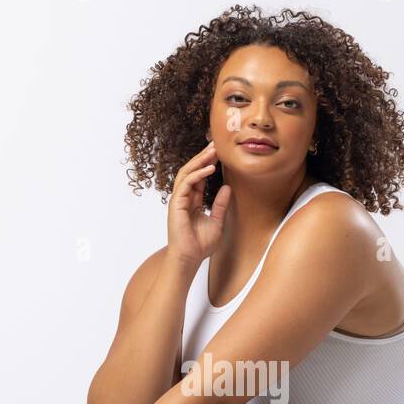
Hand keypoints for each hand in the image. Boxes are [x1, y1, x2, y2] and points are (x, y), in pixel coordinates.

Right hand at [166, 140, 230, 266]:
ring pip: (186, 173)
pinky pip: (185, 184)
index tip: (219, 154)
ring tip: (212, 151)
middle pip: (191, 171)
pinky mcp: (175, 204)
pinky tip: (209, 169)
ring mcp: (178, 200)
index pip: (198, 177)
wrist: (189, 259)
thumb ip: (221, 205)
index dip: (207, 164)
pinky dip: (197, 175)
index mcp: (191, 201)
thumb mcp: (217, 222)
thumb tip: (227, 188)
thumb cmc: (200, 245)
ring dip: (199, 161)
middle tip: (215, 144)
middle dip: (203, 157)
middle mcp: (183, 198)